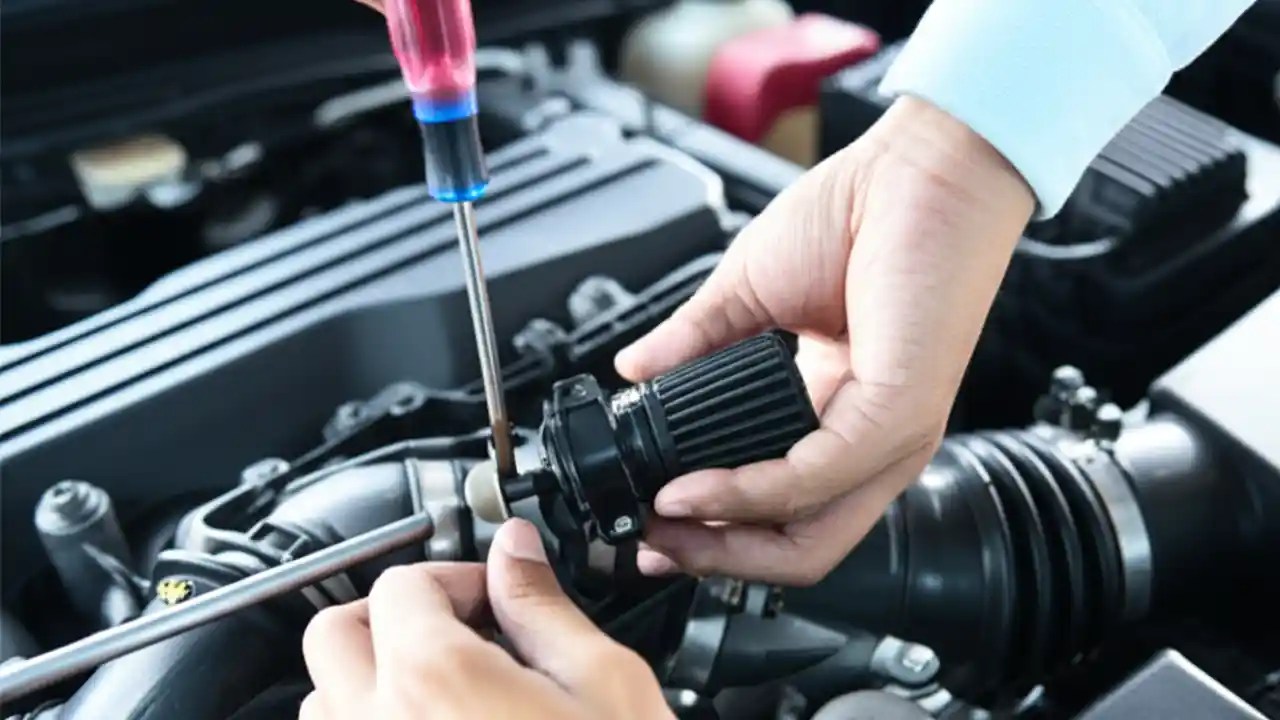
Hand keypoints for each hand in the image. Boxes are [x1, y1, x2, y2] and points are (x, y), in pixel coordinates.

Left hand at [300, 519, 670, 718]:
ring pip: (322, 706)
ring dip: (368, 683)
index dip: (454, 578)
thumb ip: (542, 606)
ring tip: (442, 696)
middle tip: (454, 632)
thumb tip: (515, 551)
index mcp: (434, 677)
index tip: (492, 598)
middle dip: (389, 618)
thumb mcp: (603, 683)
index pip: (400, 585)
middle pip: (334, 635)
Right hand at [620, 96, 1034, 584]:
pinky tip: (696, 487)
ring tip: (664, 524)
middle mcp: (871, 439)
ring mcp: (892, 435)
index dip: (714, 527)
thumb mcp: (748, 292)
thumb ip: (692, 342)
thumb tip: (634, 371)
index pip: (783, 508)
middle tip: (652, 544)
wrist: (918, 164)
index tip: (652, 519)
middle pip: (797, 548)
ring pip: (810, 538)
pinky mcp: (900, 414)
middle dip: (715, 559)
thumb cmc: (858, 214)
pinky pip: (814, 480)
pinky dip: (745, 493)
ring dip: (725, 542)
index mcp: (838, 413)